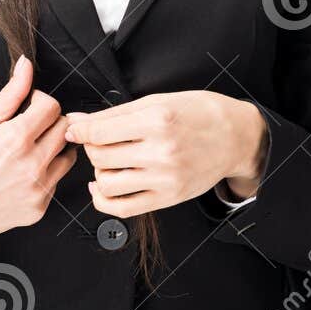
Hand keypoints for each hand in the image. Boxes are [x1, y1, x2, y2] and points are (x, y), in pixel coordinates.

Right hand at [0, 55, 77, 247]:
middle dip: (49, 123)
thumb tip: (26, 66)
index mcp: (15, 140)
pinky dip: (45, 174)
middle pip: (64, 130)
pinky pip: (55, 182)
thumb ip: (10, 95)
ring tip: (26, 151)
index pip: (53, 107)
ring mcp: (37, 191)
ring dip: (53, 149)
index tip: (28, 107)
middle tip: (27, 128)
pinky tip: (21, 174)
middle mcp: (31, 166)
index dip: (40, 102)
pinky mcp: (38, 210)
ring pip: (67, 156)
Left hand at [65, 91, 267, 217]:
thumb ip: (115, 113)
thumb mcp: (159, 101)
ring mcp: (165, 178)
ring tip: (109, 162)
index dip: (79, 130)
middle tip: (101, 141)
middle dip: (92, 147)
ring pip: (106, 182)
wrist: (236, 137)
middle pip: (100, 156)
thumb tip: (76, 121)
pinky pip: (122, 208)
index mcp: (158, 120)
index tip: (75, 130)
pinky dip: (103, 200)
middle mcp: (162, 151)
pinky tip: (103, 186)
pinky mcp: (168, 198)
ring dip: (99, 171)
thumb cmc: (199, 113)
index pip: (99, 131)